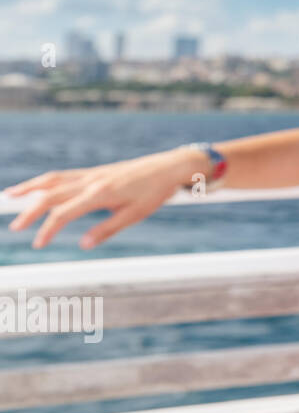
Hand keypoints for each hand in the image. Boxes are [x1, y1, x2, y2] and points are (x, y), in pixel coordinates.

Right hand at [4, 148, 205, 248]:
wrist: (169, 167)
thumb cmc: (156, 192)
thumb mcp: (135, 214)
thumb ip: (107, 230)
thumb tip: (82, 245)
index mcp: (99, 194)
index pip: (64, 213)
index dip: (47, 230)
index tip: (38, 244)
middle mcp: (91, 181)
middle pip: (51, 195)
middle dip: (30, 211)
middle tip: (15, 228)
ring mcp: (92, 174)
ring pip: (53, 180)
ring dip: (30, 189)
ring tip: (10, 197)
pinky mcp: (95, 172)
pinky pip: (64, 175)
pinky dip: (46, 181)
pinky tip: (38, 188)